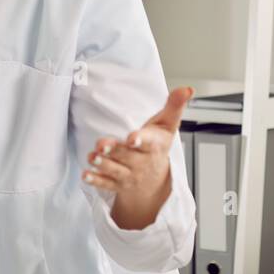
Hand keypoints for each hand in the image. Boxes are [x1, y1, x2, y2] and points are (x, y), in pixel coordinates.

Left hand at [83, 86, 193, 228]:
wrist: (155, 181)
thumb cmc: (156, 145)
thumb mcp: (166, 126)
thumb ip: (174, 107)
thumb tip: (187, 89)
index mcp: (154, 146)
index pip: (149, 143)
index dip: (140, 140)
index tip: (131, 138)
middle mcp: (141, 162)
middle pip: (127, 156)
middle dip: (115, 150)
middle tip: (102, 144)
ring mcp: (129, 175)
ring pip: (115, 170)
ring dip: (103, 164)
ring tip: (92, 157)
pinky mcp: (116, 184)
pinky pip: (106, 184)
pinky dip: (96, 180)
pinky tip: (86, 175)